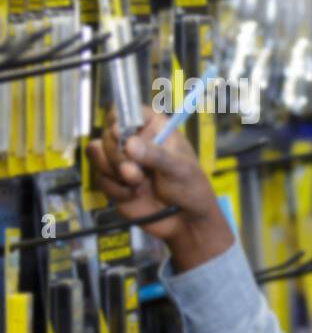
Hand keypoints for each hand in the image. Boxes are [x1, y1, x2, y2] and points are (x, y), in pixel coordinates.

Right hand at [87, 106, 233, 271]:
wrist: (186, 222)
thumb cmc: (191, 189)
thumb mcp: (180, 170)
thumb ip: (156, 156)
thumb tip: (129, 144)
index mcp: (155, 129)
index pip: (127, 110)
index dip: (119, 120)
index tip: (120, 134)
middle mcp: (135, 141)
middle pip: (107, 134)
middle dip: (118, 155)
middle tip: (136, 172)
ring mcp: (123, 161)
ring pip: (98, 155)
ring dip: (115, 172)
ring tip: (138, 184)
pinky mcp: (114, 181)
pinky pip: (100, 179)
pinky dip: (115, 189)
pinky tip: (134, 195)